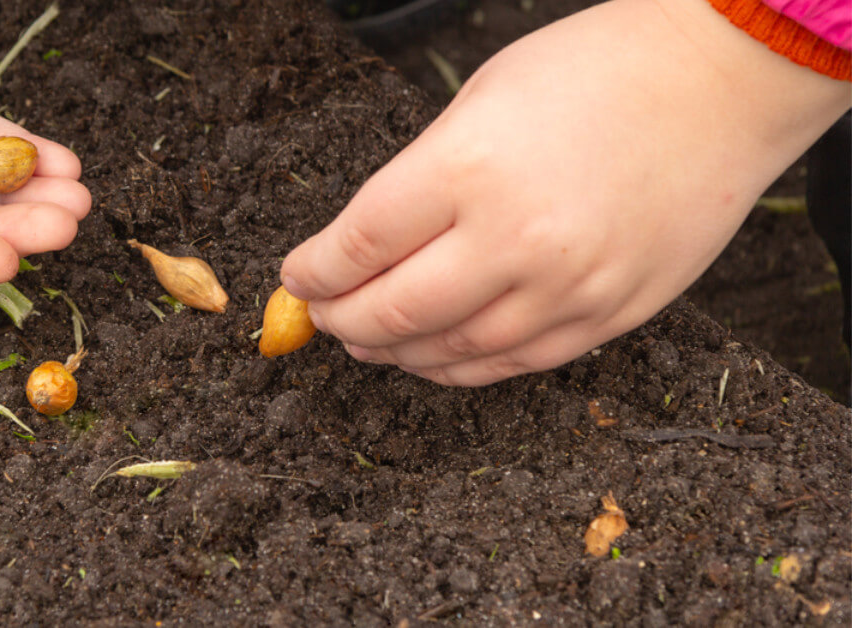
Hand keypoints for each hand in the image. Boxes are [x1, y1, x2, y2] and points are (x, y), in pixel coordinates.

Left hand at [281, 0, 848, 385]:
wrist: (720, 83)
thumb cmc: (594, 73)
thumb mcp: (479, 101)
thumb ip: (418, 180)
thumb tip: (363, 246)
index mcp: (469, 168)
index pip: (358, 246)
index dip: (314, 273)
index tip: (296, 277)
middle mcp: (515, 239)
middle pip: (393, 312)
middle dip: (342, 321)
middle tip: (323, 316)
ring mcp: (568, 288)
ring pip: (450, 353)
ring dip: (395, 352)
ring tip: (368, 342)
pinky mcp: (609, 316)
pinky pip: (514, 365)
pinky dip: (459, 369)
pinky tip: (433, 357)